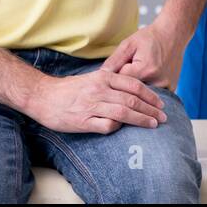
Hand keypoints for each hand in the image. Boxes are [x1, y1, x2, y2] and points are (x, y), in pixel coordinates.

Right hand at [26, 67, 167, 134]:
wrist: (43, 96)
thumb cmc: (68, 89)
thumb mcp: (92, 79)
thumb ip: (110, 84)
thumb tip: (132, 93)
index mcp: (103, 77)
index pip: (133, 84)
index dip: (150, 95)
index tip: (160, 104)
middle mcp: (99, 90)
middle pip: (132, 99)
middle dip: (151, 110)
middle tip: (163, 118)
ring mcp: (91, 106)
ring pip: (123, 112)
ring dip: (141, 119)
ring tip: (153, 125)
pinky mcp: (83, 121)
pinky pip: (107, 126)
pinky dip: (118, 127)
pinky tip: (123, 129)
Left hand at [101, 23, 186, 89]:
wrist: (173, 34)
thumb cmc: (149, 37)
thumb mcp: (128, 44)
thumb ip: (114, 61)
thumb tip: (99, 76)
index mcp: (144, 70)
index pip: (120, 83)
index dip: (117, 75)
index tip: (119, 67)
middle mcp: (157, 81)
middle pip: (131, 91)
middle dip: (125, 84)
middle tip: (131, 67)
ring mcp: (166, 87)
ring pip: (142, 95)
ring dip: (137, 88)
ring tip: (142, 71)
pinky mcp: (172, 90)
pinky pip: (153, 96)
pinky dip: (148, 91)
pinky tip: (149, 78)